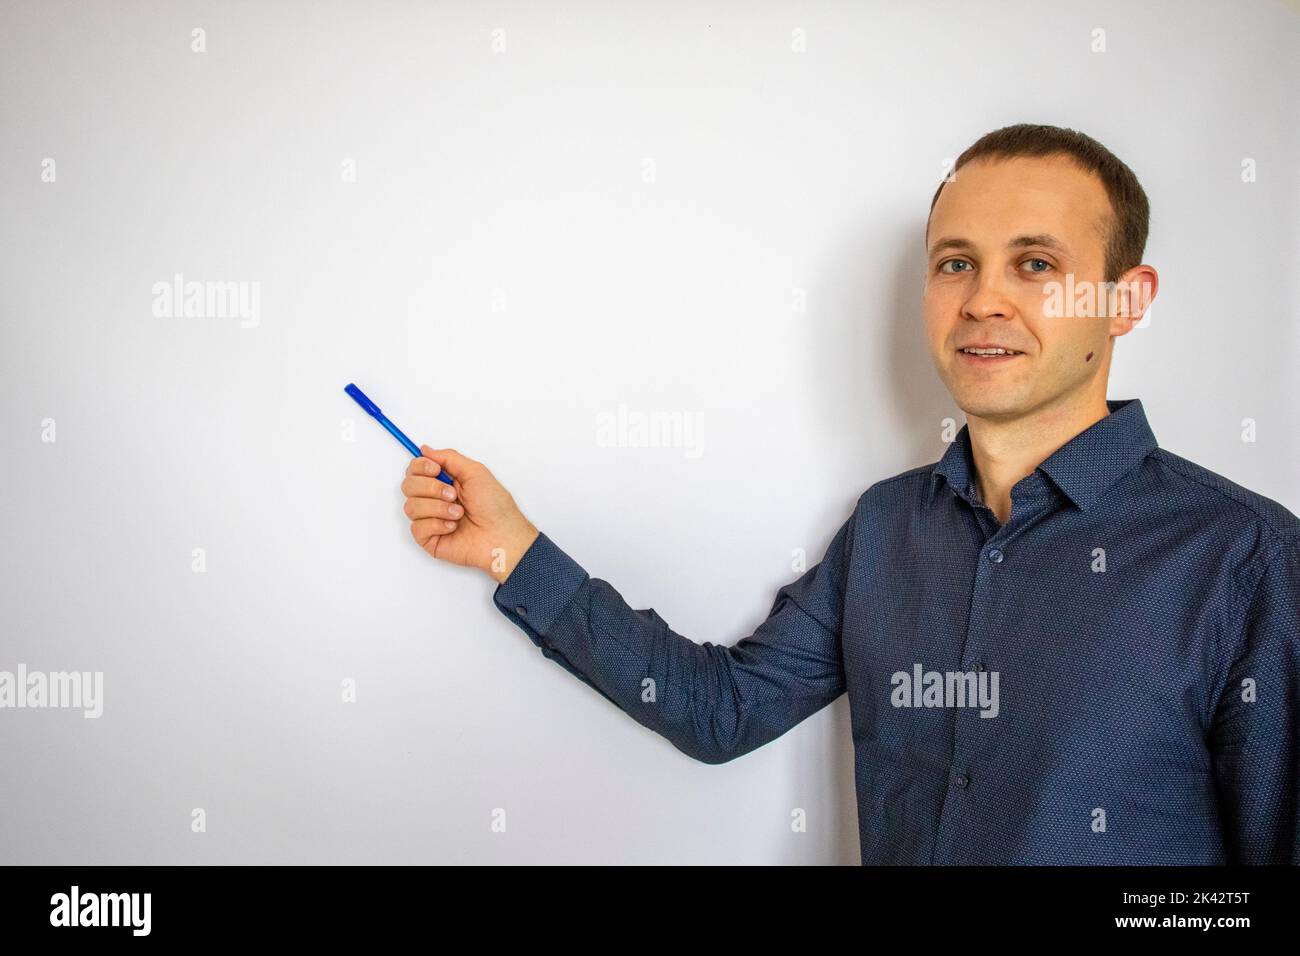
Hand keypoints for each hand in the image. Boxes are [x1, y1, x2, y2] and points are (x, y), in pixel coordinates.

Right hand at [401, 445, 539, 583]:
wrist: (502, 534)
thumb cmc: (495, 506)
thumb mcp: (475, 472)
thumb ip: (448, 457)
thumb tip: (425, 450)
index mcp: (444, 482)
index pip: (415, 469)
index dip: (420, 467)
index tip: (435, 470)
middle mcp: (434, 499)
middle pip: (408, 486)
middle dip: (430, 488)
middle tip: (453, 494)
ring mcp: (430, 519)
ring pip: (411, 507)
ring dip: (438, 508)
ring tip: (458, 513)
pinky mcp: (429, 539)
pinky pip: (417, 528)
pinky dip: (437, 524)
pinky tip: (453, 527)